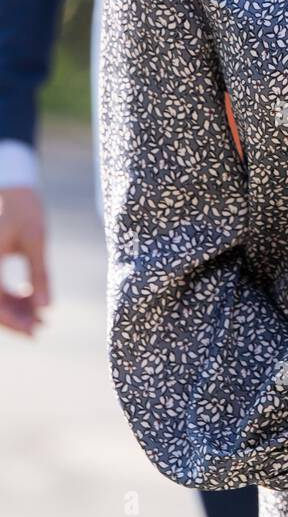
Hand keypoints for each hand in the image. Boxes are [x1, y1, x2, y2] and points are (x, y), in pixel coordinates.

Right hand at [0, 186, 49, 335]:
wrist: (12, 186)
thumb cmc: (24, 209)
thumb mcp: (36, 240)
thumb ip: (40, 274)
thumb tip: (46, 307)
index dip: (14, 321)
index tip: (35, 331)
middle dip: (16, 319)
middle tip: (41, 327)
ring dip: (16, 309)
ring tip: (42, 316)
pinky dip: (12, 297)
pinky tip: (33, 298)